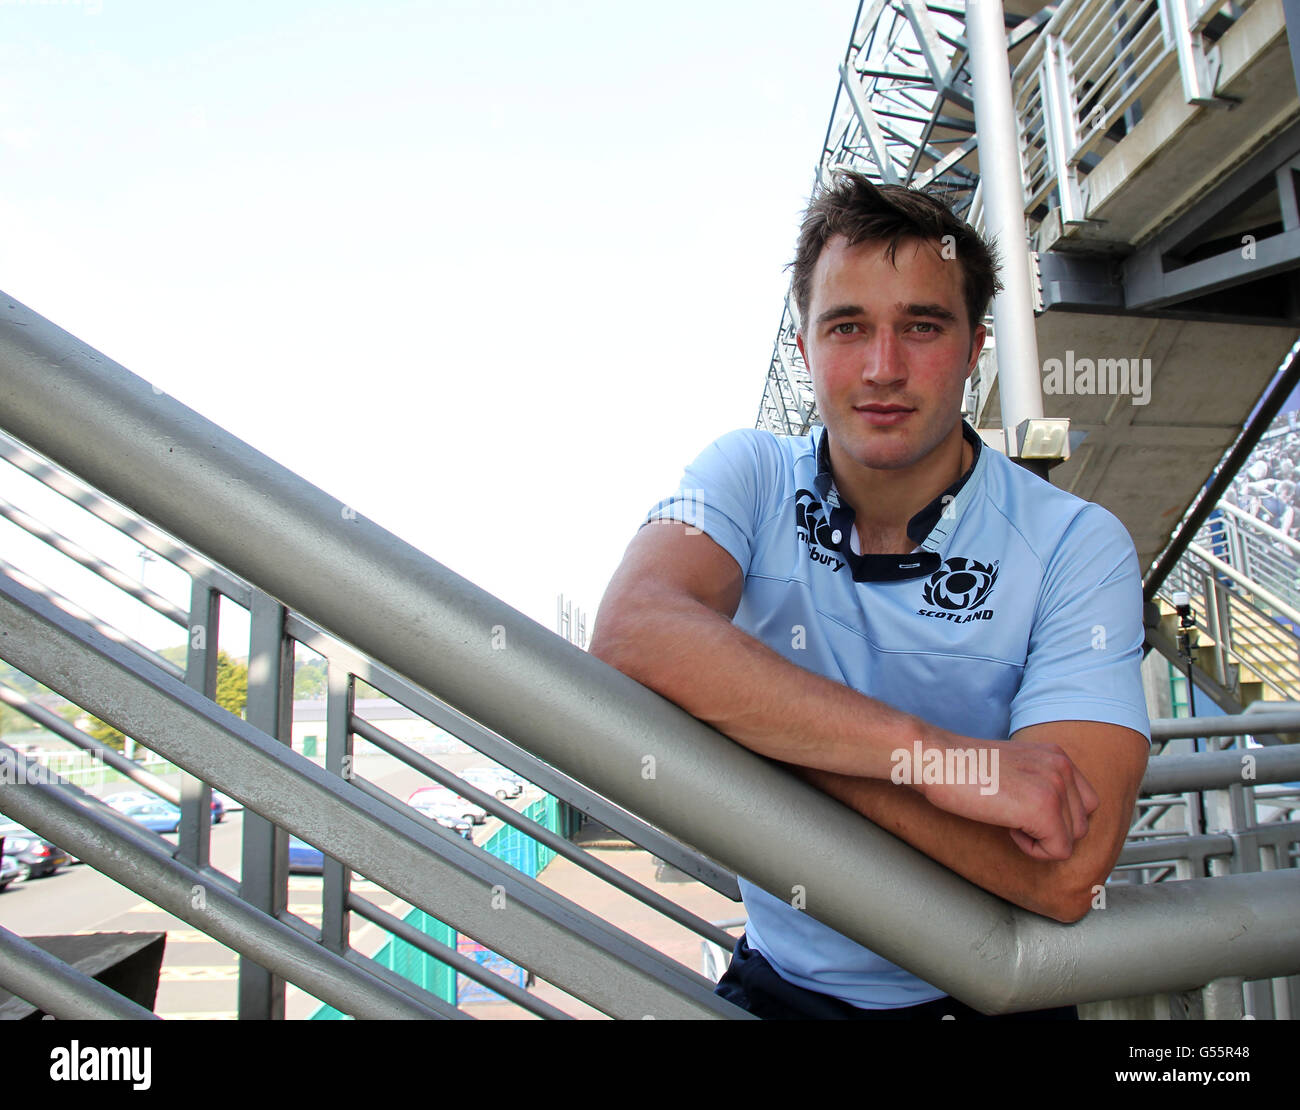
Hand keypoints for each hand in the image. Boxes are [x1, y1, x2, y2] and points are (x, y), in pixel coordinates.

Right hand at [911, 735, 1098, 859]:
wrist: (936, 760)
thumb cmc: (961, 766)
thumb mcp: (1014, 767)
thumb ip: (1039, 783)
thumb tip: (1053, 818)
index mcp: (1056, 756)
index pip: (1085, 803)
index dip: (1057, 818)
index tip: (1023, 812)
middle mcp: (1062, 767)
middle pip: (1081, 823)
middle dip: (1050, 831)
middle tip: (1013, 818)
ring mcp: (1055, 787)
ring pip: (1072, 839)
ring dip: (1041, 840)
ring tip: (1009, 821)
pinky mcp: (1043, 810)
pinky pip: (1058, 850)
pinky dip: (1033, 850)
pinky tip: (1009, 829)